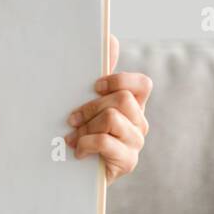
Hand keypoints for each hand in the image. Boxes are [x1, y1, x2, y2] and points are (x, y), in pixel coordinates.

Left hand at [63, 34, 151, 184]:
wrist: (73, 175)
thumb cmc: (80, 134)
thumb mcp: (86, 106)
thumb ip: (98, 76)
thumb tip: (110, 38)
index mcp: (132, 106)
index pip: (141, 84)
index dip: (119, 80)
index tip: (94, 86)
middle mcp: (139, 123)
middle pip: (122, 100)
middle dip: (91, 107)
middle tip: (71, 119)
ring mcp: (135, 143)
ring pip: (112, 118)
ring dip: (86, 126)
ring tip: (73, 137)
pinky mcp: (127, 162)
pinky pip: (104, 141)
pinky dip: (85, 143)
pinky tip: (77, 150)